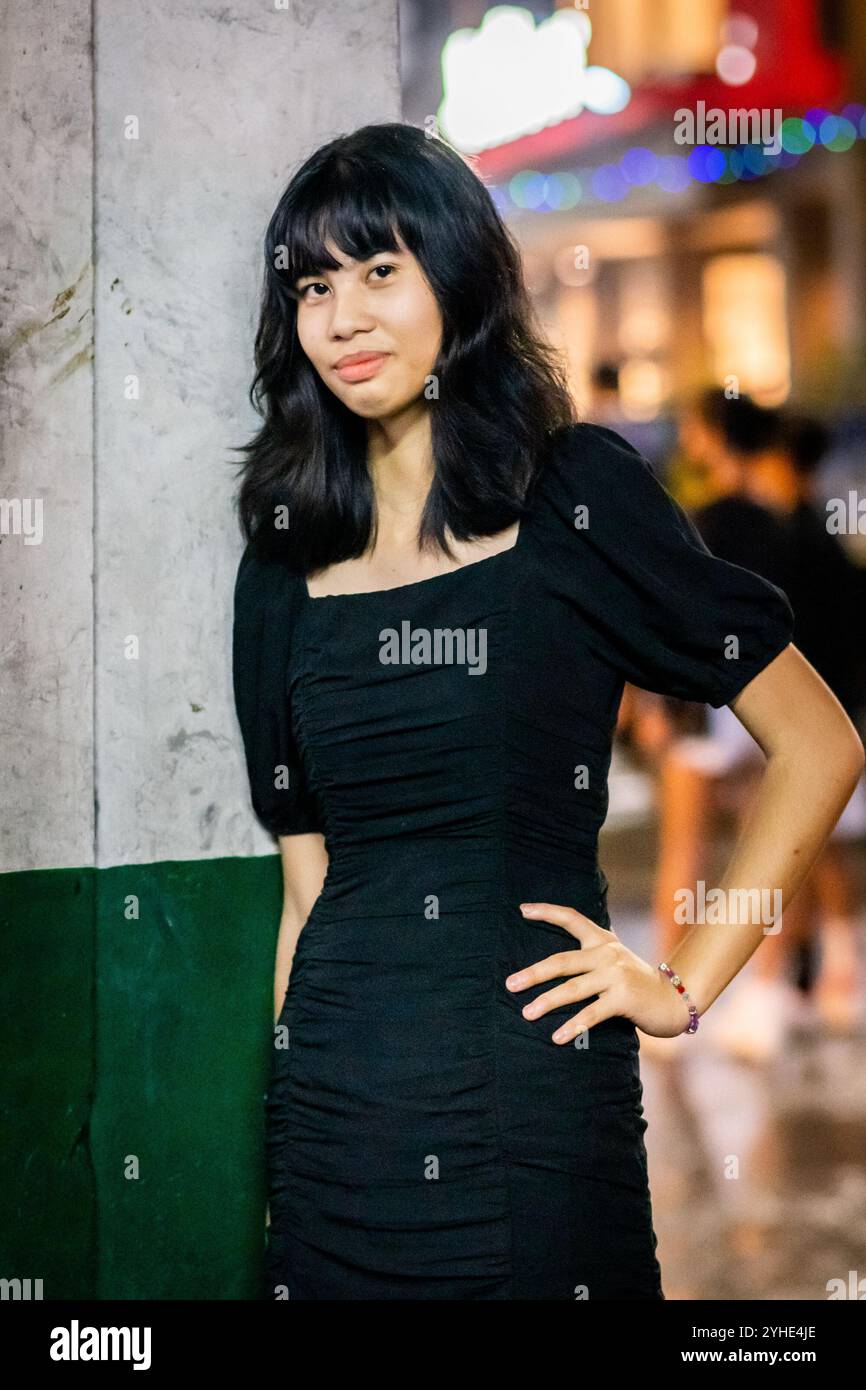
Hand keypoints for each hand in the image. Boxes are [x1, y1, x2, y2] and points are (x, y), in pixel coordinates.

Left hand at [505, 901, 690, 1042]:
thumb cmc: (636, 983)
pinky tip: (557, 1037)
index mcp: (603, 940)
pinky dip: (572, 1025)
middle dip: (533, 973)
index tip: (522, 910)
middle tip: (510, 984)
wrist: (673, 1000)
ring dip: (546, 1002)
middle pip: (562, 961)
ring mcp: (616, 975)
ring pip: (572, 989)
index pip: (572, 918)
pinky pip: (591, 1013)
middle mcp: (608, 953)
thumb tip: (553, 964)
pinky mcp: (624, 998)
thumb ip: (590, 956)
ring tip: (527, 1013)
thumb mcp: (614, 960)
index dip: (547, 912)